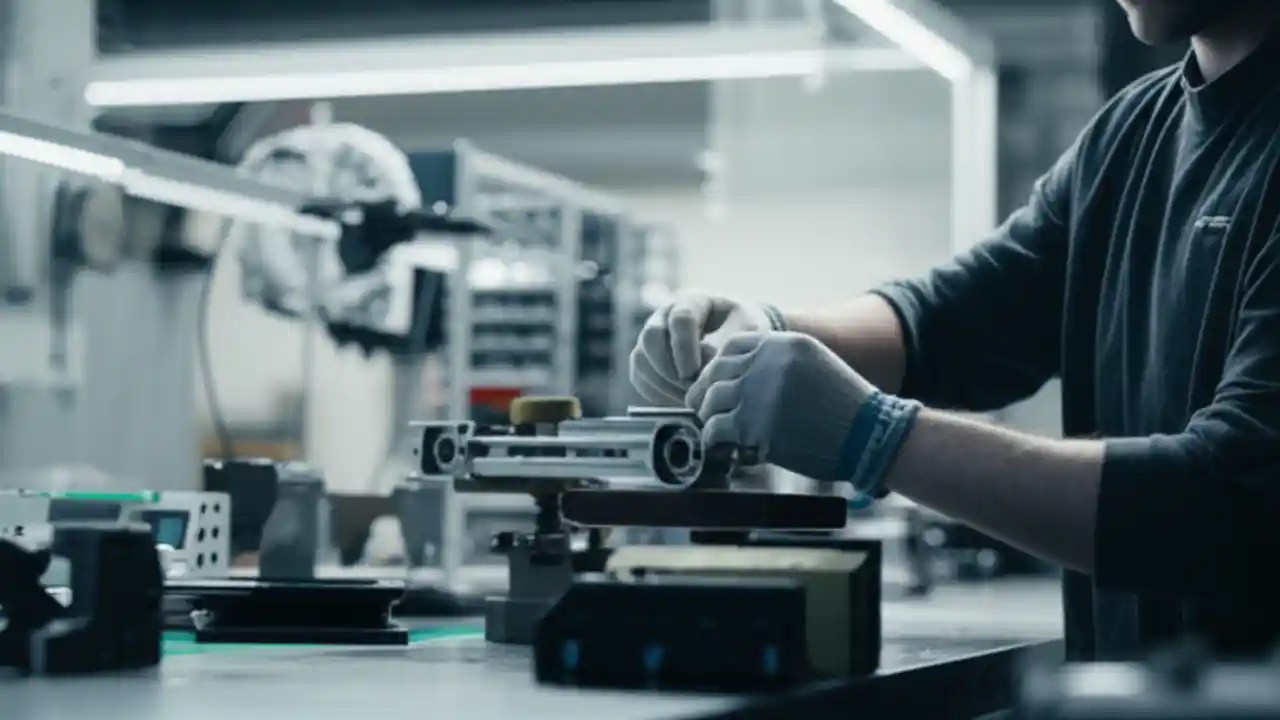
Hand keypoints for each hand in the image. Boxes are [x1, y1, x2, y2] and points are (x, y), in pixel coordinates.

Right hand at [629, 292, 780, 404]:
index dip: (685, 349)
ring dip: (663, 384)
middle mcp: (666, 313)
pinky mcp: (647, 357)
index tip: (696, 373)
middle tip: (692, 389)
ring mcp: (653, 335)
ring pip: (641, 359)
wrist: (738, 342)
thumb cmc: (744, 334)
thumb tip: (696, 377)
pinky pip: (639, 376)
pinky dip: (656, 392)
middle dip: (670, 369)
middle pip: (651, 337)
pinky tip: (679, 399)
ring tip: (690, 398)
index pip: (680, 318)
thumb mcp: (745, 335)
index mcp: (694, 300)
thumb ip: (722, 351)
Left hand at [685, 332, 875, 482]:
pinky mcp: (755, 425)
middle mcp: (767, 362)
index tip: (714, 383)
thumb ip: (780, 364)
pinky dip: (712, 440)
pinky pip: (715, 429)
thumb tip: (741, 378)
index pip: (732, 346)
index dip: (717, 367)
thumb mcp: (815, 365)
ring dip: (708, 417)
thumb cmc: (847, 408)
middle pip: (715, 372)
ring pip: (711, 400)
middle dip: (704, 392)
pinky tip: (718, 448)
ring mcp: (759, 392)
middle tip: (703, 409)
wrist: (870, 435)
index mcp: (783, 343)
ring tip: (714, 430)